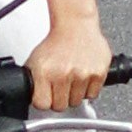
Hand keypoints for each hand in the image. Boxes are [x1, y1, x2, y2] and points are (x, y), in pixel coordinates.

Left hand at [25, 0, 110, 114]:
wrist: (75, 25)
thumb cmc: (56, 42)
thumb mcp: (35, 61)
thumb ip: (34, 82)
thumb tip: (33, 98)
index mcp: (45, 72)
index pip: (42, 104)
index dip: (44, 101)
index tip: (46, 96)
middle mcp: (63, 74)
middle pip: (60, 106)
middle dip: (59, 98)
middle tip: (60, 86)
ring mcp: (82, 74)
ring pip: (76, 102)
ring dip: (74, 94)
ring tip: (72, 79)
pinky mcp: (98, 73)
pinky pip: (92, 95)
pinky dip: (87, 89)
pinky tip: (82, 77)